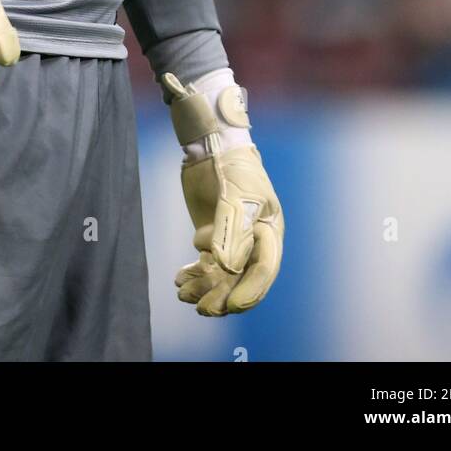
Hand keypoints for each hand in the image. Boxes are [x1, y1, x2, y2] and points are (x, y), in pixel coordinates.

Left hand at [163, 70, 283, 315]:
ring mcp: (233, 239)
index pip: (263, 270)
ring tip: (182, 290)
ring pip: (221, 275)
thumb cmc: (231, 166)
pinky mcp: (212, 236)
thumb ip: (232, 232)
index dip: (249, 291)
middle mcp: (254, 240)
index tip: (229, 305)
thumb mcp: (235, 196)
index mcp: (269, 232)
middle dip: (220, 293)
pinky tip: (180, 277)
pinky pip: (207, 264)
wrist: (210, 144)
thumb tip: (225, 268)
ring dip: (203, 286)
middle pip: (240, 277)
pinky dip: (194, 273)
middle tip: (198, 305)